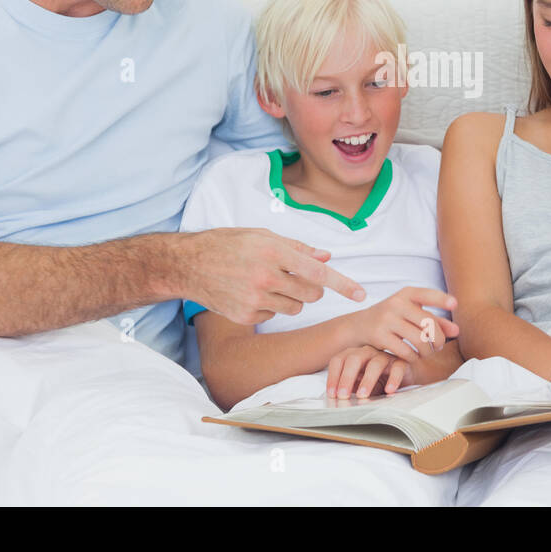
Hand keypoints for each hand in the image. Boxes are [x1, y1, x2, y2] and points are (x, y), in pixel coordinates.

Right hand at [180, 227, 365, 324]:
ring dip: (291, 296)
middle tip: (293, 275)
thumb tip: (327, 256)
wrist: (189, 264)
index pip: (318, 272)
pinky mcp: (245, 316)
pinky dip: (269, 306)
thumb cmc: (228, 244)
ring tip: (267, 281)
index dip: (342, 284)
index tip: (361, 295)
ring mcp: (254, 300)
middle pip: (311, 293)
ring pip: (295, 307)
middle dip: (311, 286)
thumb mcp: (262, 235)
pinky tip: (250, 293)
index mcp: (273, 252)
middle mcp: (266, 278)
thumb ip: (297, 248)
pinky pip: (274, 315)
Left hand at [326, 345, 415, 398]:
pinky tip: (389, 390)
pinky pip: (397, 368)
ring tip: (362, 395)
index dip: (333, 377)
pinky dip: (393, 379)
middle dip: (347, 378)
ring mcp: (384, 356)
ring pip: (375, 364)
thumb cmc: (377, 382)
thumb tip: (339, 399)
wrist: (403, 377)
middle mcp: (367, 353)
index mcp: (353, 355)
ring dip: (367, 380)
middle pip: (354, 359)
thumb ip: (350, 388)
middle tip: (343, 395)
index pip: (338, 361)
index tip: (331, 394)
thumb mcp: (360, 385)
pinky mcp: (402, 363)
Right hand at [348, 287, 458, 361]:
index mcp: (406, 294)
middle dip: (438, 339)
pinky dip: (414, 357)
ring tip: (427, 352)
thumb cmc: (393, 318)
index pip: (427, 294)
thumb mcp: (411, 313)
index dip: (441, 299)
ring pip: (419, 339)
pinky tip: (414, 357)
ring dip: (427, 351)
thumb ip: (434, 321)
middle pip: (428, 323)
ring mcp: (386, 319)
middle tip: (439, 346)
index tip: (454, 304)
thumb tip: (457, 331)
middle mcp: (396, 303)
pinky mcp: (380, 336)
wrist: (360, 326)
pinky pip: (406, 351)